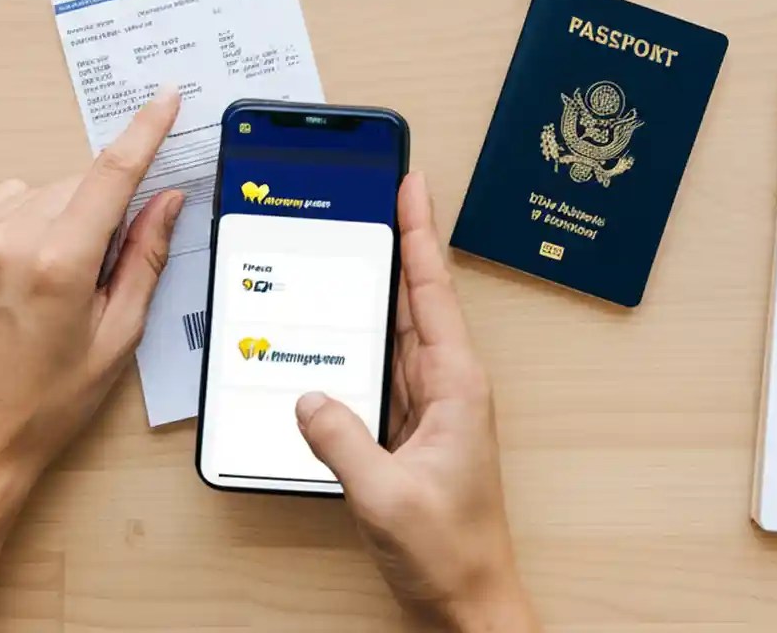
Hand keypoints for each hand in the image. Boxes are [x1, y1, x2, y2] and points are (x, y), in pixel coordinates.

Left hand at [0, 87, 182, 496]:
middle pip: (80, 186)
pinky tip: (30, 270)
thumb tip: (167, 199)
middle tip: (102, 274)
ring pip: (44, 192)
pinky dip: (29, 221)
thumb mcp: (118, 334)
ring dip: (65, 217)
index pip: (112, 175)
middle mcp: (9, 238)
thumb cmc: (48, 400)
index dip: (146, 132)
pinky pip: (7, 202)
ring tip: (59, 282)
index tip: (166, 100)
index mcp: (59, 263)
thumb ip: (144, 257)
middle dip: (104, 212)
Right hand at [295, 172, 539, 631]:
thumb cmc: (448, 550)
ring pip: (399, 329)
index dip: (418, 234)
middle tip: (375, 193)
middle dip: (397, 243)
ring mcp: (430, 405)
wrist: (468, 597)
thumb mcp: (387, 497)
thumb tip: (308, 398)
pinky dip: (363, 339)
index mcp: (456, 387)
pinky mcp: (411, 427)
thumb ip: (343, 443)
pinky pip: (384, 367)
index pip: (433, 292)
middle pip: (416, 298)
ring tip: (353, 242)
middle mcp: (447, 386)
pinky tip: (341, 324)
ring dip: (380, 287)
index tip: (410, 184)